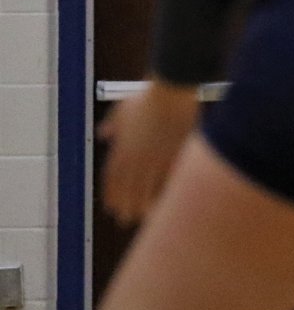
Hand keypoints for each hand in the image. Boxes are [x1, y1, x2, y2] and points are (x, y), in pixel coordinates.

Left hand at [99, 81, 198, 225]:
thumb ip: (112, 125)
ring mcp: (155, 157)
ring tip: (144, 217)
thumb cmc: (147, 97)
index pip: (112, 178)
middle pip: (127, 188)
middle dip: (125, 206)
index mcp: (121, 147)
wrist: (171, 90)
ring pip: (146, 189)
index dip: (111, 195)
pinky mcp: (174, 154)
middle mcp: (135, 156)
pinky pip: (167, 179)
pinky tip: (166, 202)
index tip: (112, 207)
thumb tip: (103, 133)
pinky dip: (164, 192)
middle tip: (125, 220)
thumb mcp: (122, 109)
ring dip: (142, 205)